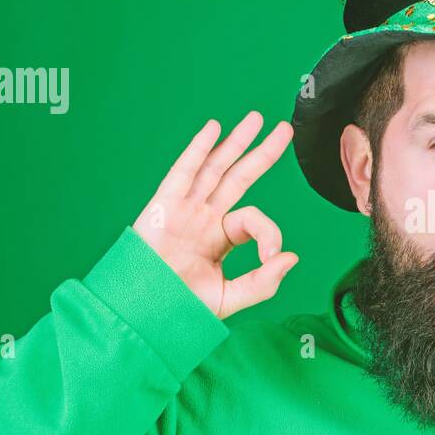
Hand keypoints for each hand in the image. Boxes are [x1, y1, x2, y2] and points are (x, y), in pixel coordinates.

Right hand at [133, 113, 297, 318]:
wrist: (144, 315)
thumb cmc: (180, 308)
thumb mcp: (230, 298)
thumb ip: (263, 281)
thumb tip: (291, 257)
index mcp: (220, 239)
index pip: (253, 221)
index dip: (269, 233)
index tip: (271, 256)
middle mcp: (204, 218)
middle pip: (238, 178)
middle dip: (261, 153)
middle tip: (283, 130)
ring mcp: (185, 210)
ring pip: (215, 169)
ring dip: (235, 142)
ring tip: (256, 119)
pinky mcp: (164, 207)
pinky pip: (183, 173)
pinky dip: (198, 150)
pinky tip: (214, 129)